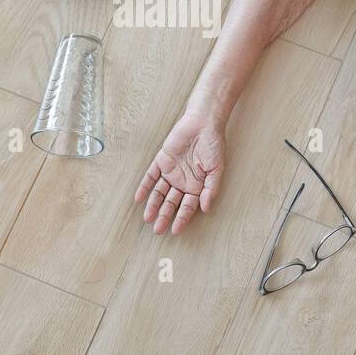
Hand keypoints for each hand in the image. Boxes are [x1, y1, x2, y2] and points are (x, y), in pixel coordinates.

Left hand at [136, 109, 225, 234]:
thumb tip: (206, 209)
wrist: (203, 123)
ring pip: (159, 192)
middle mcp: (182, 181)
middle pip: (171, 202)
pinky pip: (151, 176)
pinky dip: (145, 186)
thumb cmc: (213, 145)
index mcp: (197, 185)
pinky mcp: (162, 160)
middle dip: (164, 216)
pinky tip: (139, 198)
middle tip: (157, 230)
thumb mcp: (216, 169)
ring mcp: (171, 171)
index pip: (187, 206)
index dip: (182, 218)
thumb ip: (211, 189)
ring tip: (147, 218)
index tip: (175, 230)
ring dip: (153, 204)